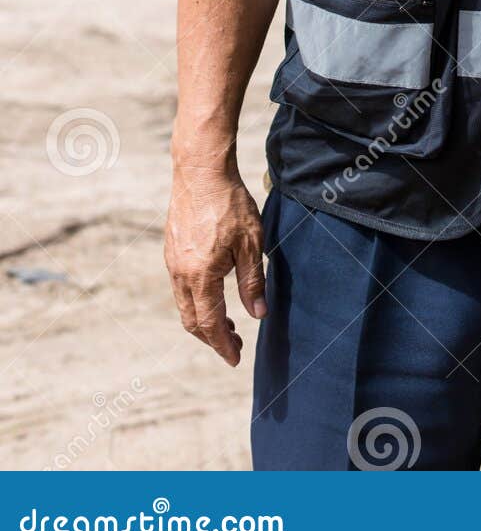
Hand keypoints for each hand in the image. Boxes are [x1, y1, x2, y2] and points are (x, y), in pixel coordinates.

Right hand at [164, 159, 266, 365]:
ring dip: (203, 319)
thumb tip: (258, 315)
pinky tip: (212, 294)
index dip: (223, 345)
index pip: (210, 324)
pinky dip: (195, 300)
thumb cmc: (230, 205)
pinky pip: (180, 287)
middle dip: (212, 338)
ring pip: (184, 304)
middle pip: (192, 320)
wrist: (200, 171)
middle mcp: (180, 273)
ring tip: (226, 324)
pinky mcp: (171, 250)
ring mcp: (172, 262)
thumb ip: (253, 282)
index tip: (235, 359)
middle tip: (233, 344)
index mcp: (201, 276)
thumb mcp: (251, 244)